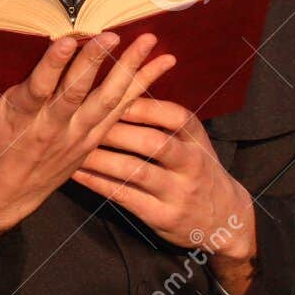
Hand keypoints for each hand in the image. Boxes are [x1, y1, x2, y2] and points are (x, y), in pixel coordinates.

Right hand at [0, 31, 175, 259]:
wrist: (5, 194)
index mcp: (23, 118)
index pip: (41, 88)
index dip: (55, 65)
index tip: (68, 39)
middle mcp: (54, 127)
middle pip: (80, 92)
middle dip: (98, 62)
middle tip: (115, 35)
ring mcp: (78, 135)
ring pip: (109, 101)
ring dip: (132, 72)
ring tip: (151, 45)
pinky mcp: (92, 140)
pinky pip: (120, 113)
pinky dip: (141, 91)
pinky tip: (158, 71)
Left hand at [70, 96, 257, 294]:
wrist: (224, 218)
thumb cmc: (193, 166)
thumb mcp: (190, 138)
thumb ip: (160, 115)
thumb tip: (120, 76)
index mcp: (195, 137)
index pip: (174, 116)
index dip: (141, 105)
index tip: (107, 92)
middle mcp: (191, 163)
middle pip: (153, 143)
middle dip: (114, 131)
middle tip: (78, 120)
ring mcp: (178, 192)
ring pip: (135, 171)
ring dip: (100, 158)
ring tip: (70, 146)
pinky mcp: (163, 216)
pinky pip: (125, 197)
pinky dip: (98, 183)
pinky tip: (75, 172)